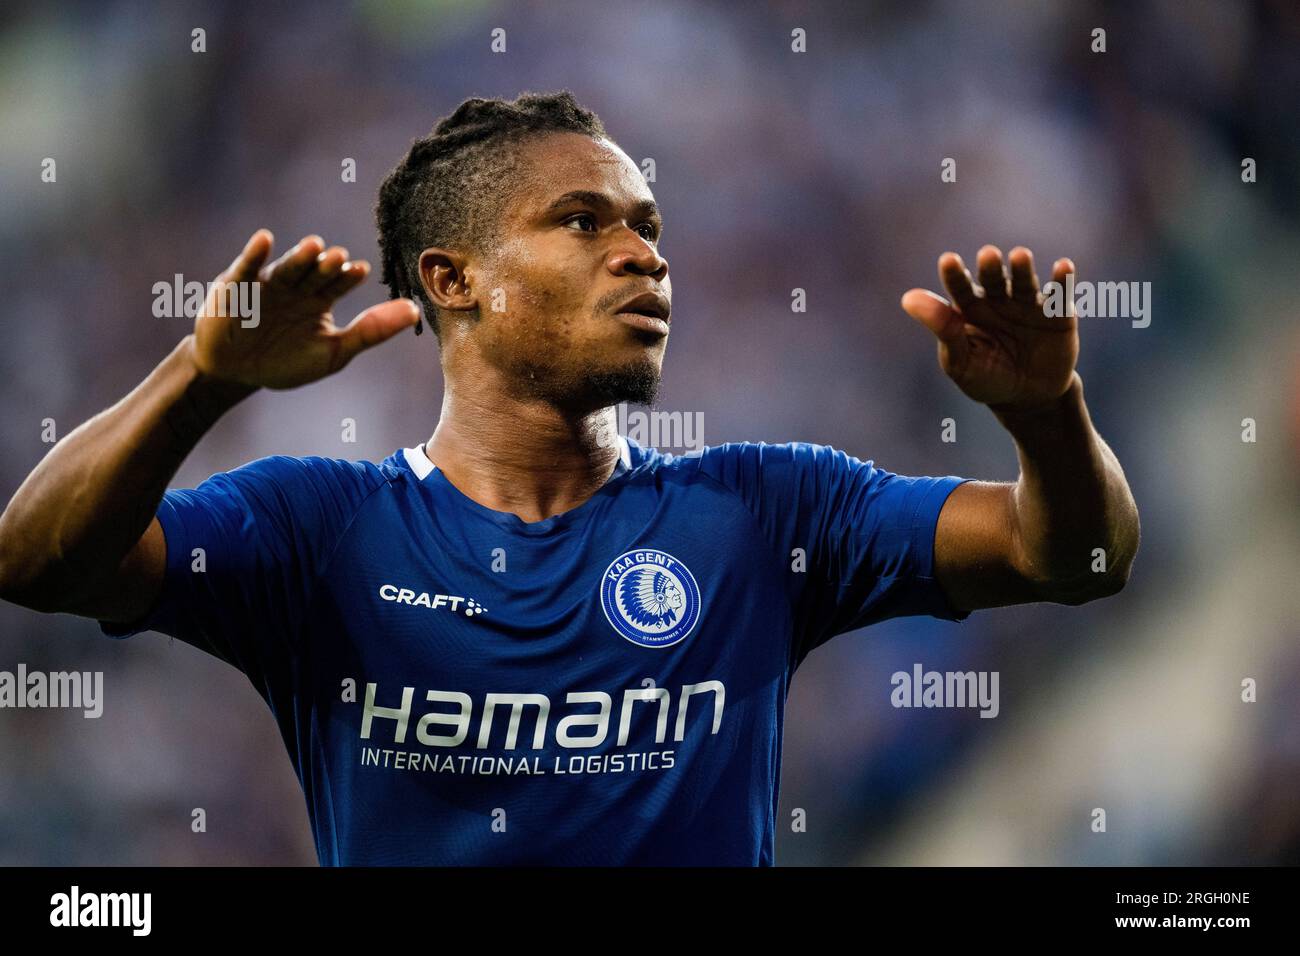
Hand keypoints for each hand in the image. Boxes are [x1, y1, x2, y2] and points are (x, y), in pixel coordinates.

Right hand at [190, 229, 419, 389]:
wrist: (236, 374)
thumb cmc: (285, 362)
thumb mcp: (334, 352)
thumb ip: (372, 331)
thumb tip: (415, 310)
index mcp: (319, 298)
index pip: (338, 285)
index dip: (347, 278)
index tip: (361, 271)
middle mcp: (296, 286)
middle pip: (315, 273)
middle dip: (326, 266)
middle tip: (340, 257)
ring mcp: (267, 284)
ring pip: (286, 268)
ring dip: (299, 258)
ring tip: (315, 246)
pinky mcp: (236, 286)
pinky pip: (247, 267)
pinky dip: (254, 254)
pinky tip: (264, 240)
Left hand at [901, 245, 1078, 412]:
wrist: (1028, 400)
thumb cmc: (986, 379)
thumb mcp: (960, 361)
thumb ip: (942, 329)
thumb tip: (907, 299)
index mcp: (970, 309)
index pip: (960, 288)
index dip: (955, 274)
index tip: (948, 260)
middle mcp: (999, 300)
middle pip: (993, 280)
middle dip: (990, 268)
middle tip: (987, 255)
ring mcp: (1028, 305)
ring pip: (1024, 283)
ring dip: (1022, 269)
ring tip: (1020, 256)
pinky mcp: (1058, 314)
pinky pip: (1060, 295)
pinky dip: (1062, 281)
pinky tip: (1063, 267)